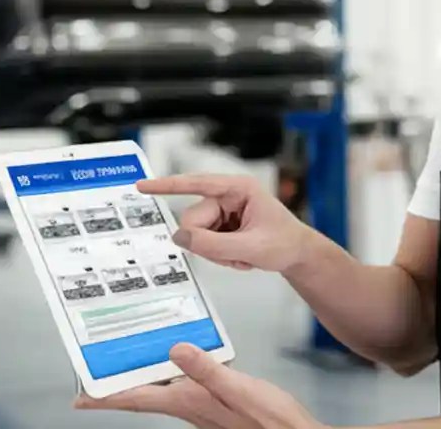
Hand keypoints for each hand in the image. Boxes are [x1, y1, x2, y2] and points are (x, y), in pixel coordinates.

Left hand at [75, 343, 327, 428]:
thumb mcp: (242, 390)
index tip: (79, 398)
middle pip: (144, 395)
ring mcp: (202, 407)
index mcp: (191, 402)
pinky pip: (183, 386)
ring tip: (127, 361)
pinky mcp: (215, 403)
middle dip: (117, 385)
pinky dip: (172, 372)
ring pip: (162, 390)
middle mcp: (191, 407)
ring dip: (143, 377)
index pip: (138, 400)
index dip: (106, 398)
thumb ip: (208, 371)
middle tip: (94, 374)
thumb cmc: (273, 422)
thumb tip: (175, 350)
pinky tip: (177, 358)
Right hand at [139, 174, 317, 273]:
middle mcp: (228, 196)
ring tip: (243, 255)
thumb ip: (213, 244)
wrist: (298, 255)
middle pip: (193, 220)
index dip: (166, 186)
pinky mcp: (222, 227)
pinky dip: (221, 256)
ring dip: (218, 252)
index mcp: (238, 189)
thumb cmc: (284, 243)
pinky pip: (205, 244)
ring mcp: (224, 212)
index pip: (196, 184)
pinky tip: (241, 256)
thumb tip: (180, 238)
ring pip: (197, 235)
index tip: (141, 186)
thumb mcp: (251, 247)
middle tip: (236, 254)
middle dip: (209, 243)